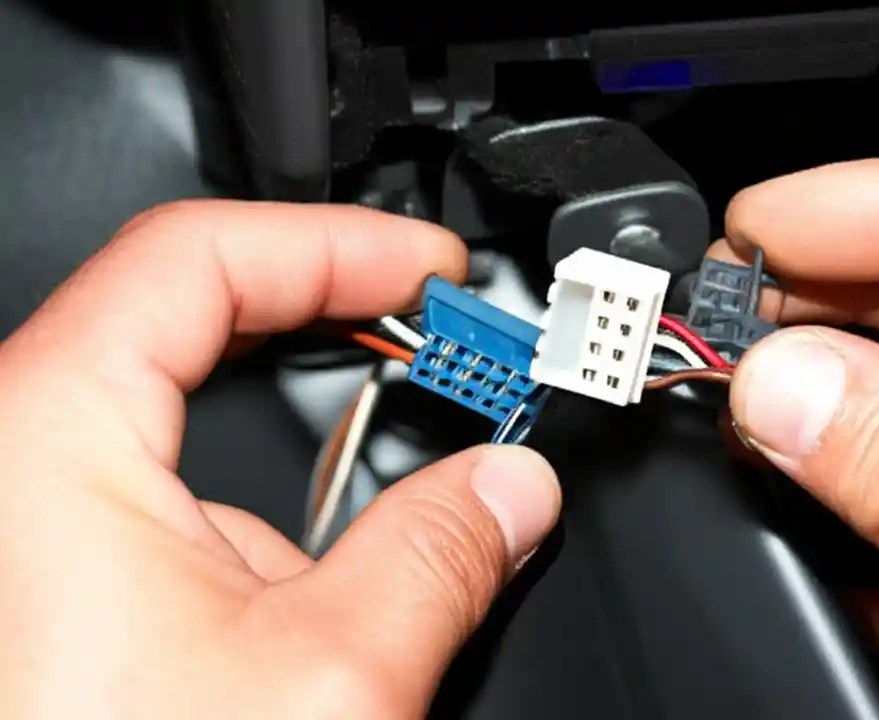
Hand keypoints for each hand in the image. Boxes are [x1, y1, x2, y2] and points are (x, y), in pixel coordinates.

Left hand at [0, 201, 560, 717]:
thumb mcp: (323, 682)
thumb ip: (437, 560)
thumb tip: (509, 492)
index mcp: (42, 442)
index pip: (201, 259)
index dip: (337, 247)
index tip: (427, 273)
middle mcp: (13, 473)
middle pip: (198, 343)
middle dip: (339, 361)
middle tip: (443, 357)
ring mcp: (25, 542)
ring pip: (190, 460)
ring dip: (301, 495)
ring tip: (379, 565)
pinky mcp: (44, 602)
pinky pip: (162, 532)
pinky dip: (253, 554)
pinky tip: (297, 638)